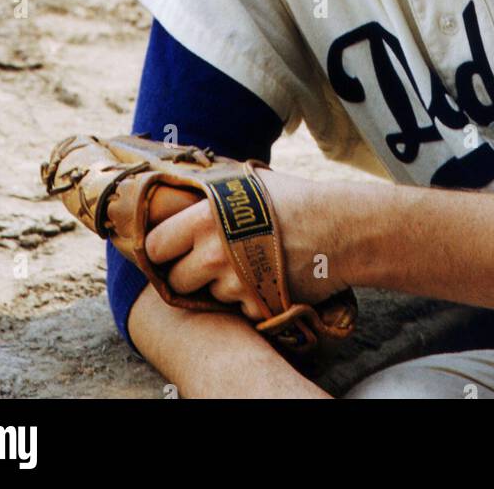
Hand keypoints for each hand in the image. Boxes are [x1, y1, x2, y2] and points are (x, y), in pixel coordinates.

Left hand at [144, 170, 351, 316]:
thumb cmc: (293, 198)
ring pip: (207, 296)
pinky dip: (246, 300)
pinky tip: (263, 277)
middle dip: (185, 272)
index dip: (161, 247)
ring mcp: (234, 283)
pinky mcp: (255, 306)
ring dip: (219, 286)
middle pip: (174, 280)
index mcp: (204, 217)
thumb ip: (211, 194)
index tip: (171, 247)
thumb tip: (181, 188)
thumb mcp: (245, 183)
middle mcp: (213, 252)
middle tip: (203, 262)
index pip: (154, 245)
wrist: (338, 227)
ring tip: (245, 264)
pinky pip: (237, 310)